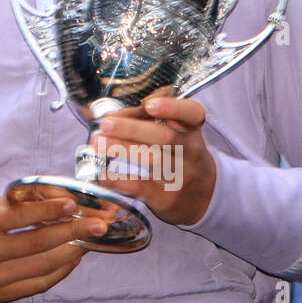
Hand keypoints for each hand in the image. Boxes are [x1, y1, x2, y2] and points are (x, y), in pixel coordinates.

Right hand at [0, 190, 106, 301]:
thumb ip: (14, 202)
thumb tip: (55, 200)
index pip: (18, 218)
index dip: (48, 211)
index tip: (72, 204)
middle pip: (35, 244)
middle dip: (71, 232)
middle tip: (97, 225)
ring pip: (41, 266)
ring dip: (70, 252)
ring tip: (89, 239)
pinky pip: (37, 283)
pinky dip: (59, 270)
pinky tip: (72, 257)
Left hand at [87, 92, 216, 225]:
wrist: (204, 196)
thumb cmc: (180, 156)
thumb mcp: (176, 133)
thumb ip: (147, 119)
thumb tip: (114, 115)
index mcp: (191, 130)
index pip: (192, 114)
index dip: (173, 107)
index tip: (149, 104)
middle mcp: (190, 151)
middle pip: (166, 137)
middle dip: (132, 129)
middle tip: (106, 124)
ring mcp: (181, 176)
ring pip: (153, 160)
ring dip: (122, 148)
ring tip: (97, 142)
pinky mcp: (167, 197)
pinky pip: (142, 187)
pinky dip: (120, 179)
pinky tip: (103, 173)